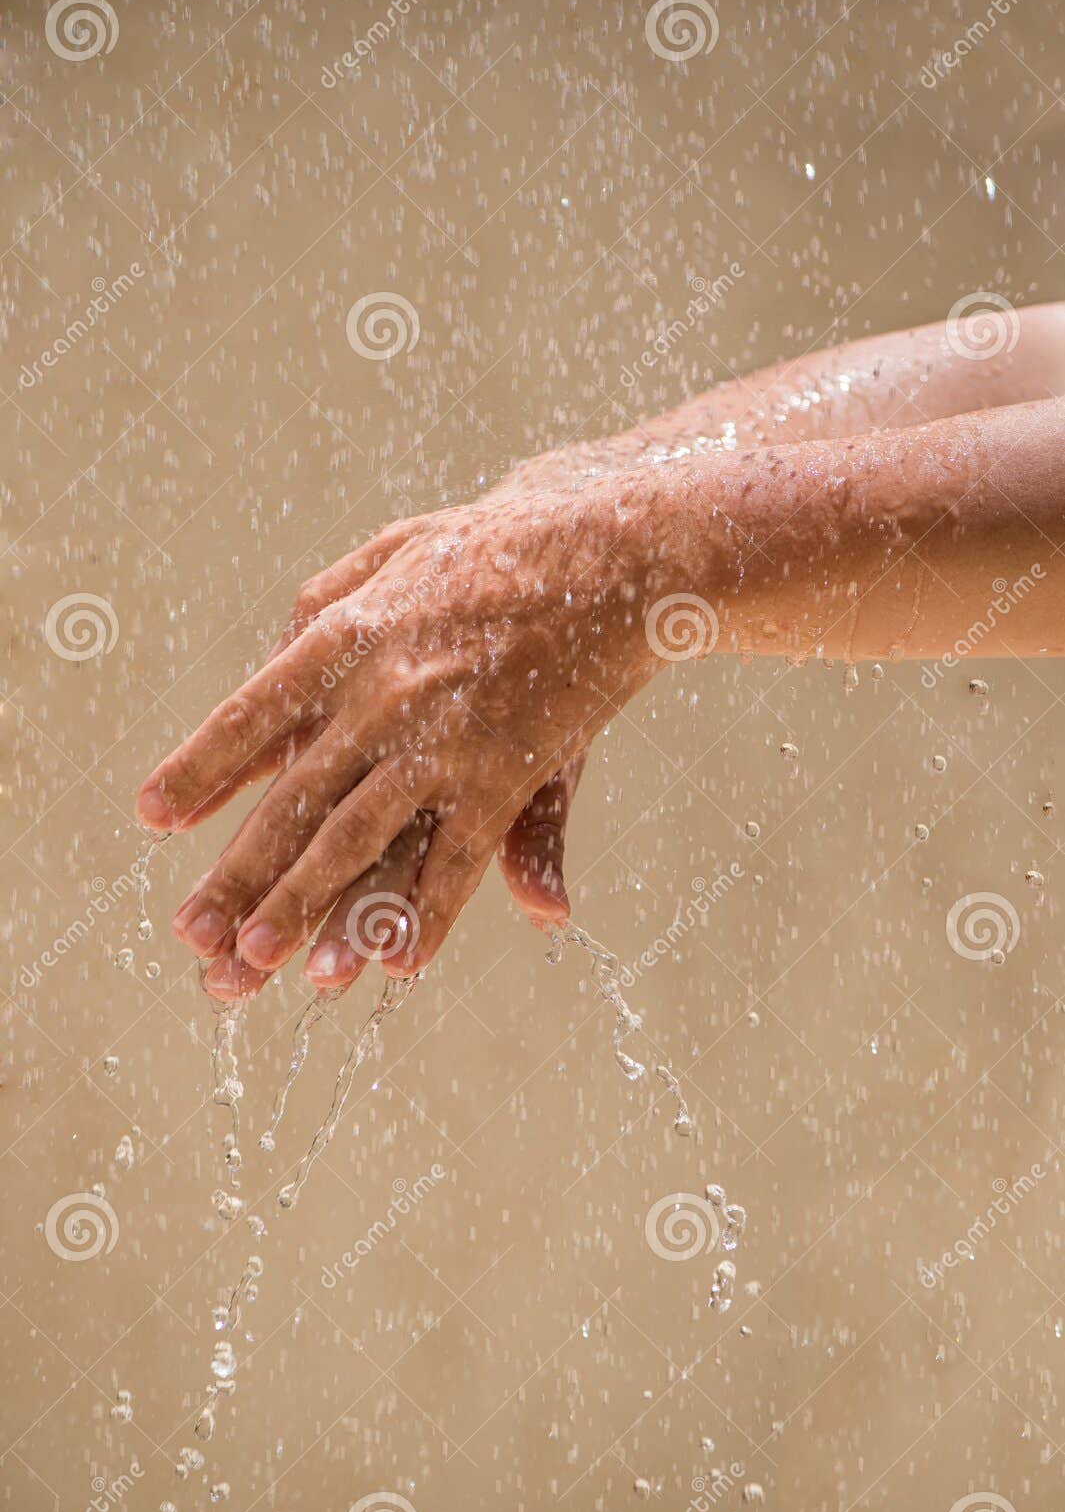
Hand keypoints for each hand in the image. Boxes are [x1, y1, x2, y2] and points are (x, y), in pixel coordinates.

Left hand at [136, 482, 659, 991]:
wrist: (609, 547)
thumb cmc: (491, 549)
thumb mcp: (390, 553)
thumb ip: (323, 611)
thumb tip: (275, 656)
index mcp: (342, 638)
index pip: (250, 718)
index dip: (200, 770)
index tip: (154, 816)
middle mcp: (378, 696)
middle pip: (292, 801)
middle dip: (237, 873)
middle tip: (192, 934)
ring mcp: (441, 742)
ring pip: (356, 840)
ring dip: (304, 906)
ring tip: (258, 959)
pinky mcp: (505, 774)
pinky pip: (457, 859)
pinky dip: (428, 914)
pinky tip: (396, 964)